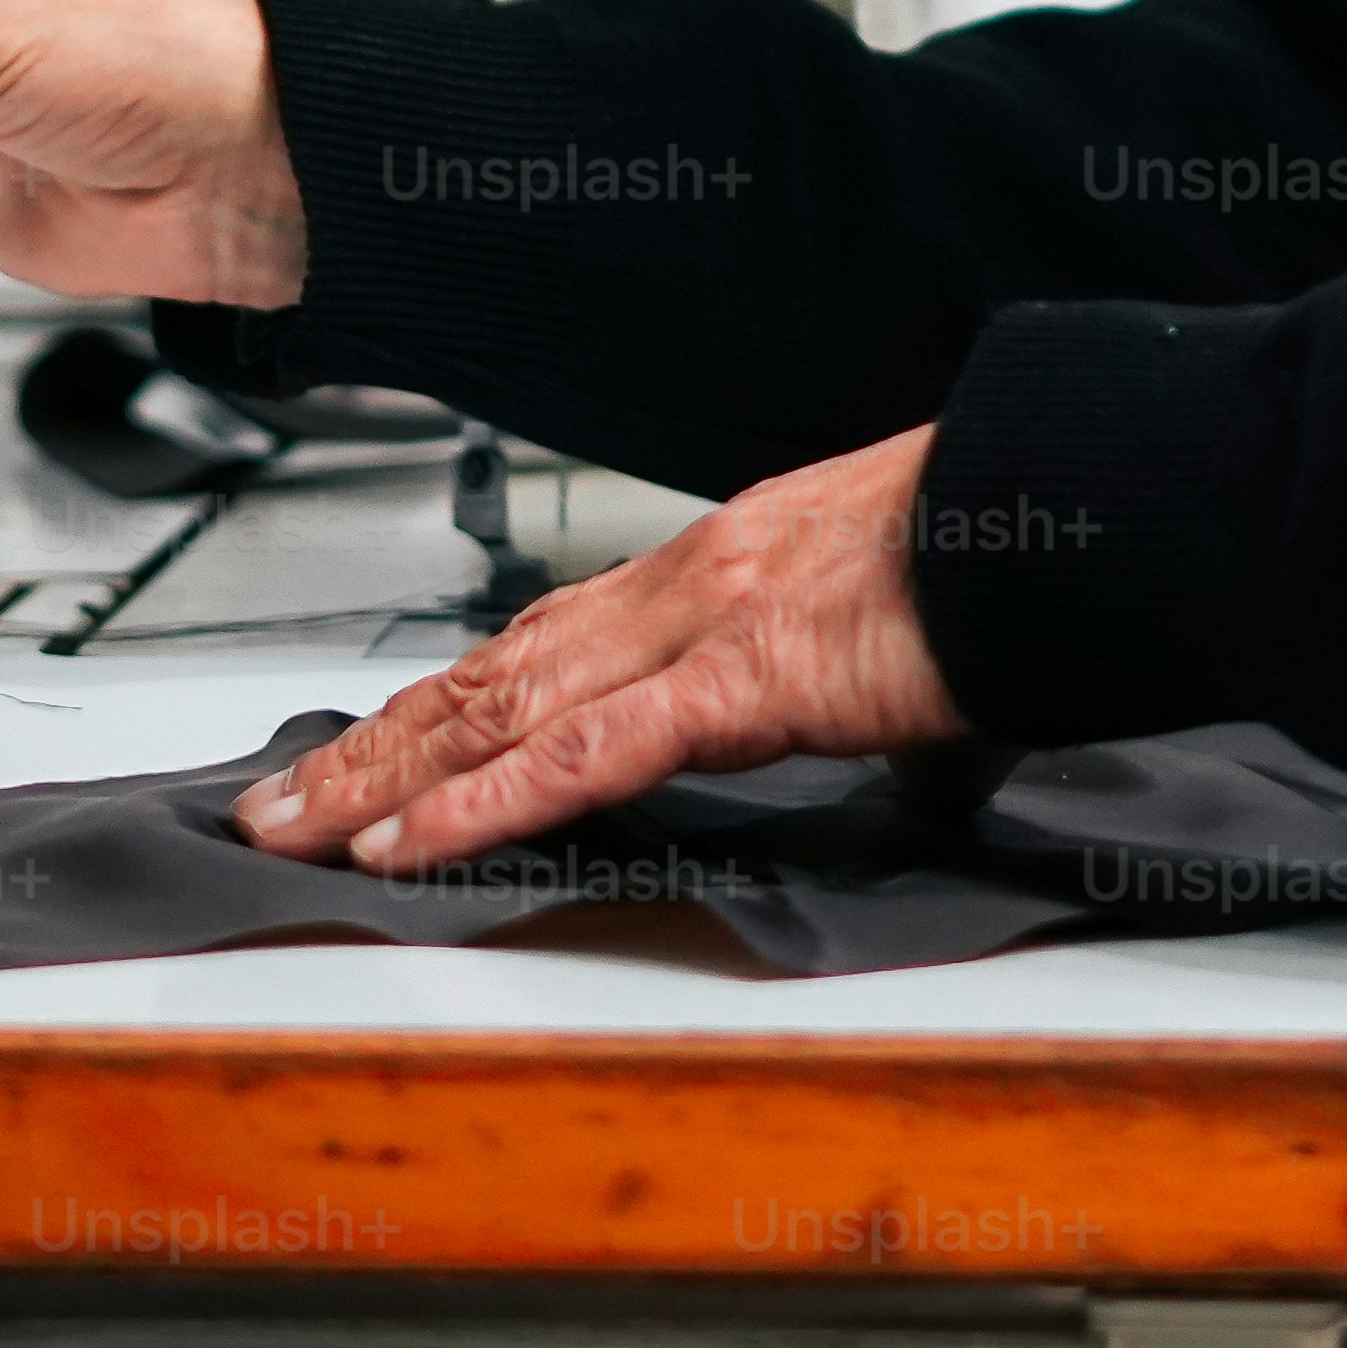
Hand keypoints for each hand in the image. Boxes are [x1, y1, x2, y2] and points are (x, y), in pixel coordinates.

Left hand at [236, 428, 963, 869]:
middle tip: (276, 799)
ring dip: (385, 774)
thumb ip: (832, 666)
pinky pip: (585, 755)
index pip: (545, 640)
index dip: (447, 698)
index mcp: (717, 565)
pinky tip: (412, 842)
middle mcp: (685, 582)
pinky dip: (484, 802)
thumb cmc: (1001, 553)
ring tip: (296, 826)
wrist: (1069, 506)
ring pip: (501, 707)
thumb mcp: (884, 612)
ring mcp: (704, 625)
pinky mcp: (744, 680)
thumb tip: (835, 715)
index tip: (377, 741)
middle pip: (491, 671)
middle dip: (374, 740)